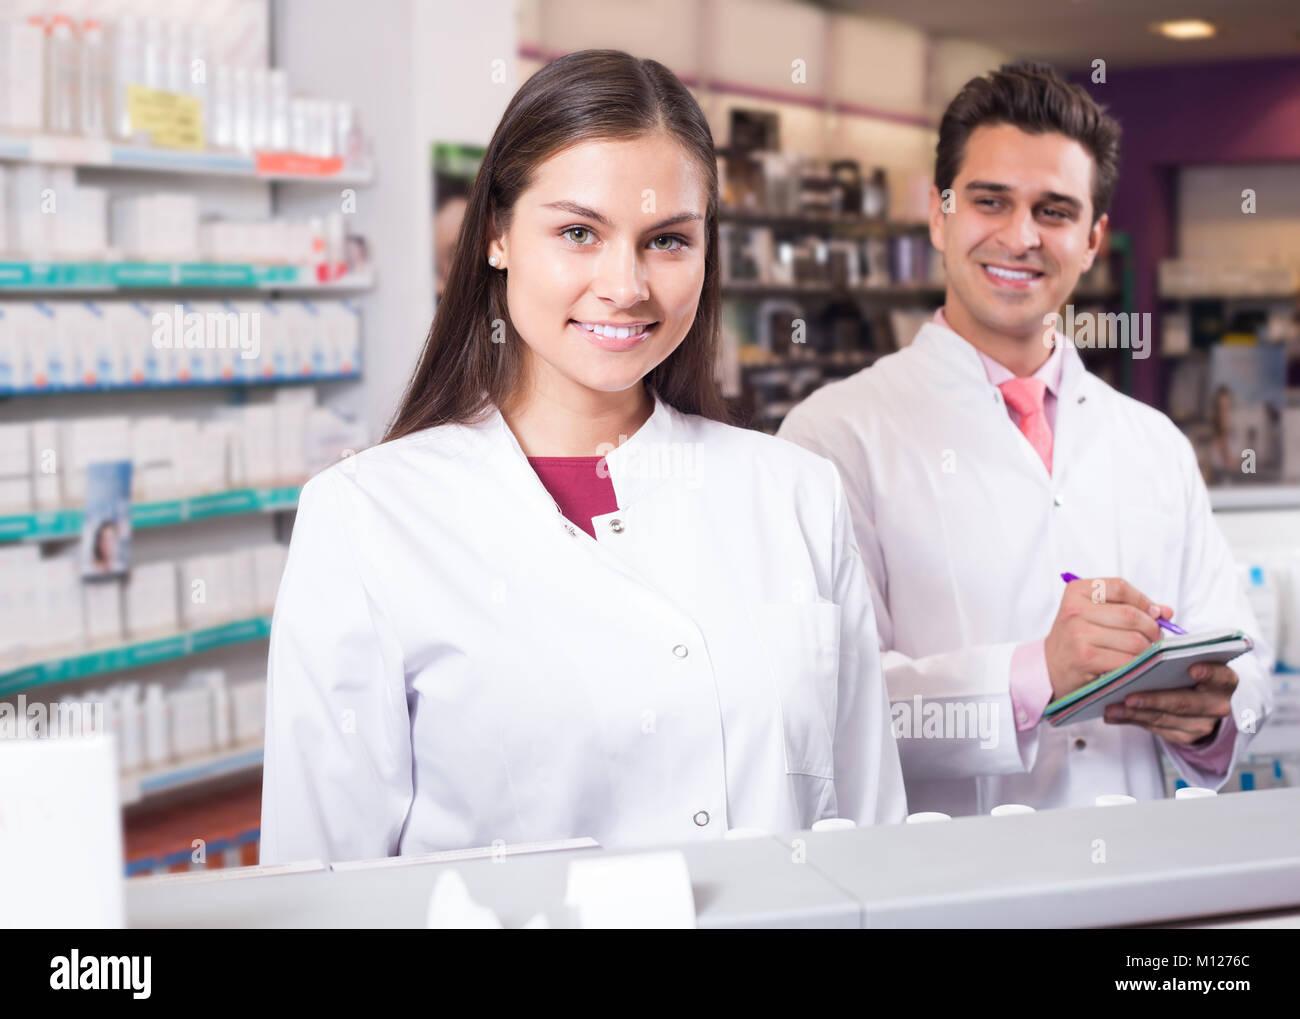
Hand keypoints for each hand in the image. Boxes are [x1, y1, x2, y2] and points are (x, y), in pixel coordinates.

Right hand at [1044, 576, 1171, 700]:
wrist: (1050, 667)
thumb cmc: (1078, 638)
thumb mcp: (1094, 614)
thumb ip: (1128, 607)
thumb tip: (1165, 611)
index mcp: (1077, 592)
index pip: (1120, 587)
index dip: (1143, 600)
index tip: (1153, 613)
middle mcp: (1075, 610)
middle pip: (1131, 615)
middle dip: (1152, 628)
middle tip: (1155, 637)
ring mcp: (1079, 635)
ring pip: (1134, 640)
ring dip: (1147, 650)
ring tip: (1145, 653)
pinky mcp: (1086, 658)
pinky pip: (1127, 660)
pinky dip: (1137, 665)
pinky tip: (1134, 665)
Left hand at [1104, 662, 1236, 744]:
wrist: (1207, 700)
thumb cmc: (1192, 671)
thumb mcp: (1194, 658)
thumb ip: (1179, 651)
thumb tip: (1149, 633)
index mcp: (1225, 680)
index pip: (1222, 676)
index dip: (1209, 673)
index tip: (1193, 669)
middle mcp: (1218, 705)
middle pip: (1185, 703)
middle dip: (1154, 700)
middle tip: (1129, 697)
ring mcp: (1203, 724)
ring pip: (1165, 719)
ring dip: (1135, 714)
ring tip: (1111, 707)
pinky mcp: (1187, 736)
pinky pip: (1156, 729)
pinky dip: (1133, 720)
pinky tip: (1114, 715)